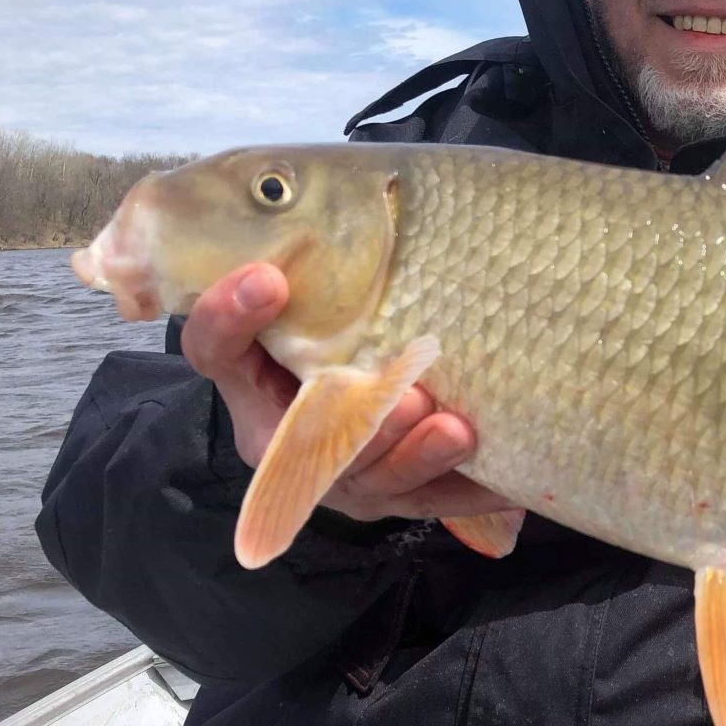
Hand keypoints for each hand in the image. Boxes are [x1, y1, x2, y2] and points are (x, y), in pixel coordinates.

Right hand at [180, 262, 513, 521]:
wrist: (355, 409)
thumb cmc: (334, 337)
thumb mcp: (312, 301)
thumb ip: (310, 269)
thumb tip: (327, 225)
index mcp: (250, 382)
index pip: (218, 349)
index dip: (232, 318)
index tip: (268, 280)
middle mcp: (288, 439)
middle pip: (309, 440)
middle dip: (361, 421)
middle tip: (405, 394)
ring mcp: (345, 476)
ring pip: (374, 478)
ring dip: (416, 457)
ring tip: (453, 431)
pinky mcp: (397, 496)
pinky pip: (434, 500)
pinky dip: (470, 492)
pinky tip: (506, 484)